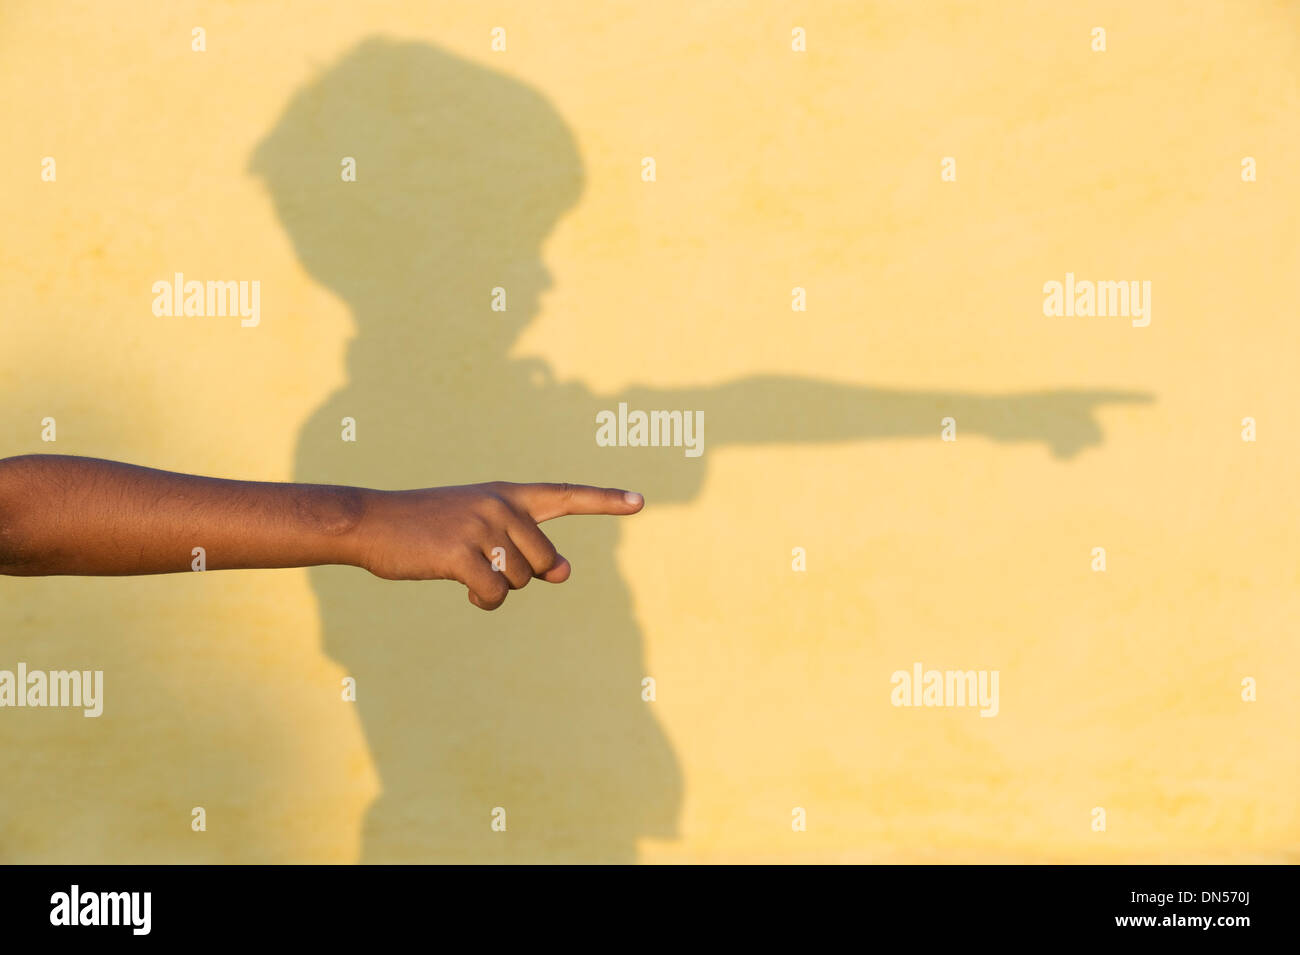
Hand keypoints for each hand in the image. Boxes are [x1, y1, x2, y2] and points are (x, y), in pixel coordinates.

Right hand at [352, 481, 644, 609]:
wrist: (372, 523)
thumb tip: (565, 571)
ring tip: (466, 570)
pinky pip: (495, 593)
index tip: (640, 501)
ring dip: (497, 587)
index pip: (566, 495)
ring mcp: (481, 528)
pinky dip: (485, 600)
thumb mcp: (481, 527)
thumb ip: (524, 544)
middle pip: (544, 560)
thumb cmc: (428, 528)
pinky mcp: (461, 554)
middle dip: (522, 575)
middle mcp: (500, 505)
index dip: (605, 500)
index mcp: (507, 494)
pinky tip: (465, 592)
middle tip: (486, 565)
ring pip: (521, 579)